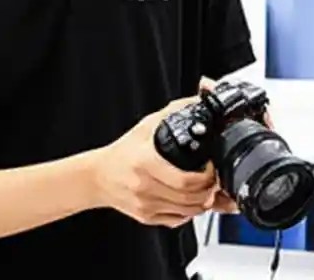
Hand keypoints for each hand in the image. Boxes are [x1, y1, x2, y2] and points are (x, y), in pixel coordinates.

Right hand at [91, 96, 219, 227]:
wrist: (98, 176)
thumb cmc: (124, 151)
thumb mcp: (147, 125)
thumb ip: (175, 110)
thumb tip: (201, 94)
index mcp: (145, 163)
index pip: (185, 180)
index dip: (206, 177)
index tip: (212, 167)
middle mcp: (144, 187)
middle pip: (190, 198)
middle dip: (210, 189)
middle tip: (215, 179)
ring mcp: (146, 204)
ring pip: (187, 211)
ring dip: (204, 201)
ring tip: (207, 188)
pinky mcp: (147, 217)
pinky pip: (177, 219)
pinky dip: (190, 212)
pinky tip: (191, 199)